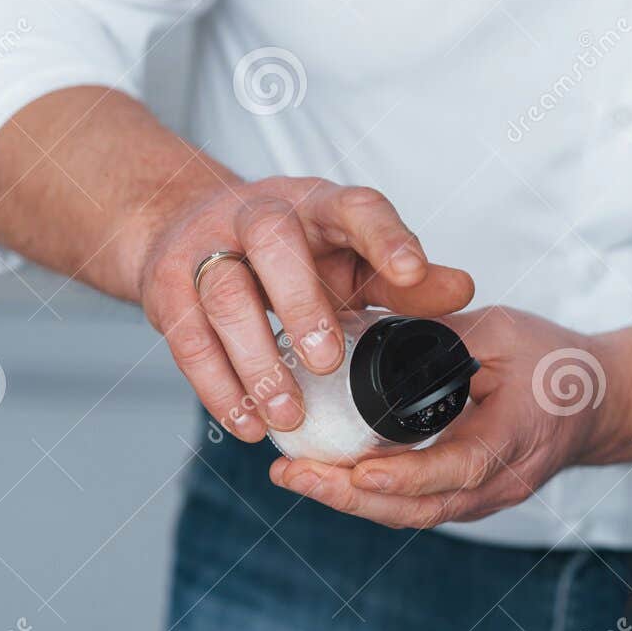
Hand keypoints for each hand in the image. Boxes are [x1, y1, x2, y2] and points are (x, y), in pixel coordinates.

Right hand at [136, 176, 473, 441]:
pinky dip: (218, 388)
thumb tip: (462, 289)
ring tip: (288, 413)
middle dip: (301, 302)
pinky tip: (247, 424)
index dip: (385, 236)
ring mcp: (206, 249)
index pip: (356, 206)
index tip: (412, 271)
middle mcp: (259, 215)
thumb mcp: (351, 261)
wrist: (183, 230)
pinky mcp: (168, 290)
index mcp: (318, 206)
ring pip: (225, 295)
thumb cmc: (289, 256)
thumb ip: (405, 281)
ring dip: (257, 360)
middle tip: (327, 360)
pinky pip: (188, 340)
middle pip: (274, 241)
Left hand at [269, 306, 621, 528]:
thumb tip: (367, 325)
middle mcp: (499, 483)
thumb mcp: (503, 332)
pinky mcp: (467, 498)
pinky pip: (414, 507)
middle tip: (292, 476)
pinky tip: (325, 477)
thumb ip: (441, 334)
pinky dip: (367, 497)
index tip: (357, 471)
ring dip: (349, 501)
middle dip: (350, 497)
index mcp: (516, 439)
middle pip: (420, 508)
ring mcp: (483, 499)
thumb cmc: (556, 363)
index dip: (407, 475)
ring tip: (293, 477)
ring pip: (411, 515)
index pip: (458, 468)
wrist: (597, 403)